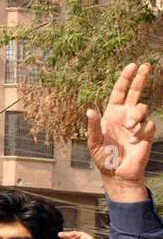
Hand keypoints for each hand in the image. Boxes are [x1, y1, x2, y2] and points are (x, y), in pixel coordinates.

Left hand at [88, 62, 154, 196]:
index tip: (132, 66)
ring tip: (129, 129)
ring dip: (135, 116)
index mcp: (112, 115)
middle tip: (146, 65)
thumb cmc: (104, 158)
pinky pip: (148, 124)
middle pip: (136, 92)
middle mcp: (126, 115)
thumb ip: (93, 127)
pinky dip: (140, 131)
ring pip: (142, 107)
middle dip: (141, 78)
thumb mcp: (94, 143)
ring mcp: (138, 123)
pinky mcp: (147, 132)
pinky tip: (135, 140)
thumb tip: (90, 111)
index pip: (119, 93)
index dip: (125, 79)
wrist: (118, 173)